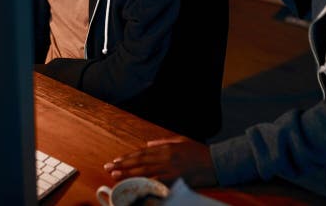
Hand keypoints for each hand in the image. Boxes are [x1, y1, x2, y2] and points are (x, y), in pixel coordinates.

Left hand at [103, 136, 217, 186]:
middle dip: (123, 165)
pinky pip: (157, 182)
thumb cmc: (199, 152)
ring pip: (144, 171)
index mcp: (165, 147)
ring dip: (128, 174)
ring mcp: (170, 168)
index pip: (142, 153)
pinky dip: (145, 184)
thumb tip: (147, 143)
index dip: (128, 157)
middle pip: (139, 161)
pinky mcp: (175, 179)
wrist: (216, 162)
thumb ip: (163, 141)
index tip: (116, 160)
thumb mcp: (181, 140)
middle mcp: (165, 156)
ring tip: (115, 176)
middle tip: (108, 168)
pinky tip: (135, 185)